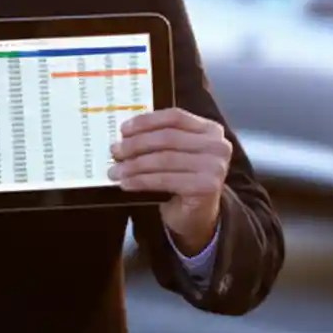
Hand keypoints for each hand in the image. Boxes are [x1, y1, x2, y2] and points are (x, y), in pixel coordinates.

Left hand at [109, 108, 229, 254]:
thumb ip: (159, 138)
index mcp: (210, 129)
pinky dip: (141, 181)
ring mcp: (215, 166)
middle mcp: (218, 145)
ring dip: (135, 165)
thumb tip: (124, 135)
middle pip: (168, 138)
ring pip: (164, 159)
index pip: (175, 117)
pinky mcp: (206, 187)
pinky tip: (126, 183)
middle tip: (115, 151)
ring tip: (115, 170)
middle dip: (136, 144)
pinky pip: (165, 180)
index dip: (147, 121)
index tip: (124, 130)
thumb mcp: (176, 153)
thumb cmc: (183, 180)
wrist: (198, 216)